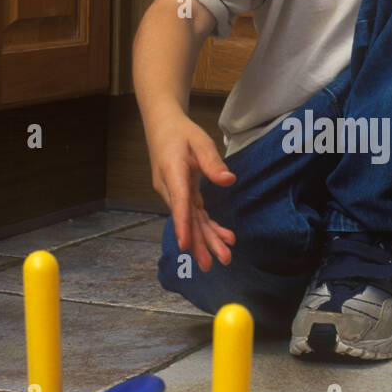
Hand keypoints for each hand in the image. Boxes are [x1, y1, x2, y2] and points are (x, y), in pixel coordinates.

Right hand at [147, 113, 236, 269]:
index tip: (185, 245)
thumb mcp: (200, 141)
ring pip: (190, 221)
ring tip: (222, 259)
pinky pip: (193, 215)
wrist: (163, 127)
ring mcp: (173, 194)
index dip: (182, 225)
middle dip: (199, 243)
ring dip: (205, 240)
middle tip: (212, 264)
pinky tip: (223, 238)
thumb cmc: (182, 133)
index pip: (178, 202)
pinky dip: (207, 228)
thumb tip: (228, 181)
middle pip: (185, 219)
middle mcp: (169, 188)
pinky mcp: (181, 195)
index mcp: (173, 172)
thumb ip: (212, 162)